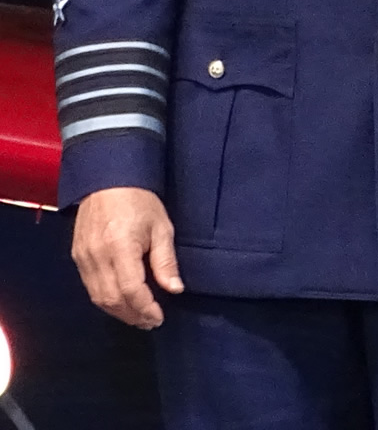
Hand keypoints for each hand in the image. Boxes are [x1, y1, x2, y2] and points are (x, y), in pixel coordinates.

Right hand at [71, 187, 183, 328]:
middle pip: (111, 299)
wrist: (108, 181)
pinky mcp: (77, 257)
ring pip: (97, 297)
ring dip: (118, 311)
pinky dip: (105, 300)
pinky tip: (121, 302)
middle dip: (132, 315)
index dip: (145, 308)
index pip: (130, 290)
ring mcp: (83, 258)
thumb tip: (175, 289)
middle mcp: (97, 256)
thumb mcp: (162, 227)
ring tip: (138, 317)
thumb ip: (165, 261)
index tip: (159, 317)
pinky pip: (89, 287)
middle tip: (150, 322)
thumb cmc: (140, 201)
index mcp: (120, 248)